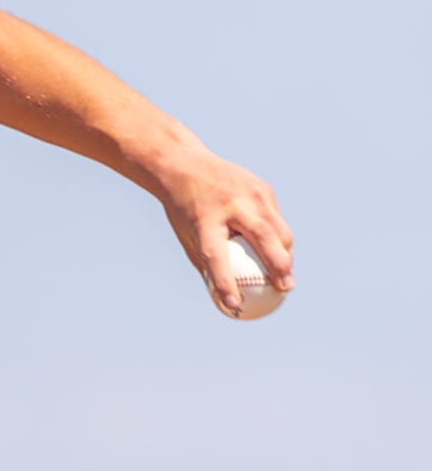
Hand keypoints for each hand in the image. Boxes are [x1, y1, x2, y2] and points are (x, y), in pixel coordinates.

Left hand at [154, 145, 293, 316]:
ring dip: (286, 255)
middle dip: (279, 266)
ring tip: (286, 277)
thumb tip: (224, 297)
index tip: (234, 305)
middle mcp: (231, 205)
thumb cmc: (184, 209)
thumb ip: (206, 263)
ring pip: (278, 229)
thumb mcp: (187, 235)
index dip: (226, 283)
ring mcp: (251, 193)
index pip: (217, 256)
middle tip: (284, 288)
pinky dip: (280, 238)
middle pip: (263, 238)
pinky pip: (276, 219)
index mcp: (205, 219)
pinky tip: (282, 254)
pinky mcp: (263, 188)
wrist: (185, 165)